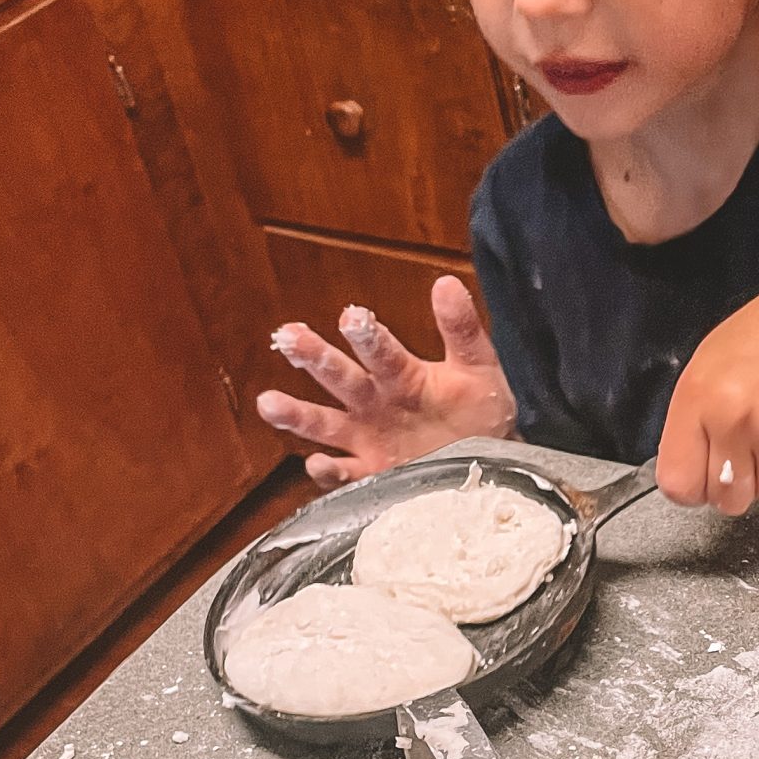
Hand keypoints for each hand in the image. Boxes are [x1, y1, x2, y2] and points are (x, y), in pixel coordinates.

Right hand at [256, 276, 516, 488]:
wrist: (489, 462)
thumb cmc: (477, 409)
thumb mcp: (476, 366)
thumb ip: (461, 329)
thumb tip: (446, 283)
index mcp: (400, 374)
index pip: (379, 351)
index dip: (366, 335)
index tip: (353, 317)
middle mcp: (375, 403)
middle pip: (340, 378)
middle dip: (316, 358)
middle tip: (290, 337)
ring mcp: (369, 440)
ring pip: (325, 424)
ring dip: (298, 414)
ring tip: (269, 403)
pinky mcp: (371, 475)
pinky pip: (343, 475)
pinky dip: (327, 471)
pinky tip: (315, 463)